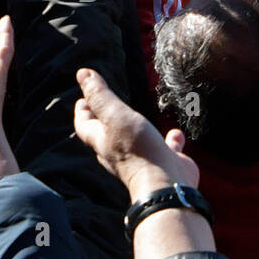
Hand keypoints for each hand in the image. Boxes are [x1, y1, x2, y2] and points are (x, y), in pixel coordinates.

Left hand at [73, 67, 197, 201]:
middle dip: (104, 118)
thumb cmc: (138, 150)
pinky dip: (169, 141)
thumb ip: (101, 95)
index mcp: (102, 141)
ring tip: (138, 118)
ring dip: (135, 130)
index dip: (82, 110)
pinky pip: (166, 150)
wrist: (165, 185)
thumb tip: (83, 72)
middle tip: (104, 105)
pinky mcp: (165, 164)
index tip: (82, 99)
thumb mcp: (115, 115)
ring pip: (135, 142)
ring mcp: (142, 159)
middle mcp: (119, 152)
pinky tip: (176, 134)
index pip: (84, 124)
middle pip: (106, 134)